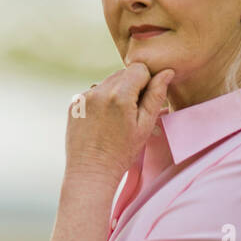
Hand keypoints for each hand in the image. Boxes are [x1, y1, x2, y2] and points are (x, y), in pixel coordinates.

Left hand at [66, 62, 173, 178]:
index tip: (143, 103)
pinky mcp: (74, 104)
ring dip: (116, 93)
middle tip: (131, 114)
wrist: (91, 172)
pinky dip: (101, 101)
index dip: (146, 83)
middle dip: (131, 88)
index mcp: (119, 95)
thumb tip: (167, 72)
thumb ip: (156, 95)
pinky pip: (94, 93)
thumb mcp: (145, 126)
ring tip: (115, 119)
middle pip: (122, 73)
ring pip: (108, 82)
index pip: (139, 69)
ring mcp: (83, 97)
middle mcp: (98, 91)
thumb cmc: (121, 153)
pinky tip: (102, 122)